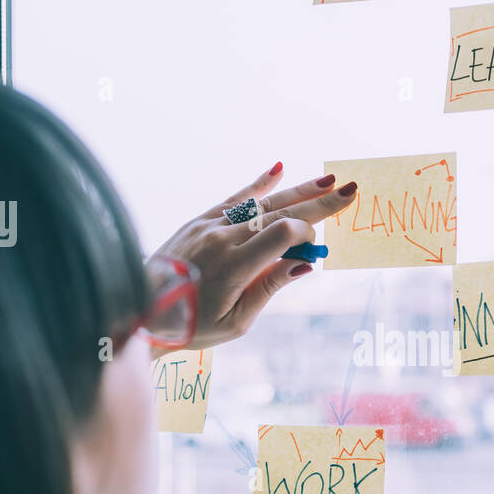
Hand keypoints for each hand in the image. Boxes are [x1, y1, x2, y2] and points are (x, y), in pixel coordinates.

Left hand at [149, 163, 356, 348]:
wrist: (142, 310)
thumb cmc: (192, 325)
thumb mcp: (236, 321)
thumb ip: (270, 288)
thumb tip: (305, 265)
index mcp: (233, 268)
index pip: (281, 236)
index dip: (306, 236)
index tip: (316, 250)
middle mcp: (221, 239)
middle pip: (278, 213)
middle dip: (318, 202)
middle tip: (351, 190)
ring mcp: (208, 225)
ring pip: (260, 202)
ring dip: (296, 190)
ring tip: (328, 180)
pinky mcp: (199, 220)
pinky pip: (234, 199)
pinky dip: (257, 185)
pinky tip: (278, 169)